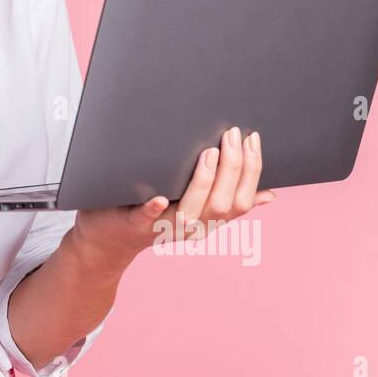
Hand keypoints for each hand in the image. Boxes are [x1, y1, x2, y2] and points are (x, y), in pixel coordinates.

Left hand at [70, 126, 274, 272]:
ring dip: (204, 183)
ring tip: (209, 153)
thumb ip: (227, 199)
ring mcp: (163, 228)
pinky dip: (153, 209)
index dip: (252, 170)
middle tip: (232, 135)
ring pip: (191, 212)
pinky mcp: (133, 225)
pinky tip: (159, 197)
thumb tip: (268, 194)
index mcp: (210, 221)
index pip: (242, 199)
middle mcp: (191, 228)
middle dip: (232, 168)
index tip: (253, 139)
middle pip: (223, 204)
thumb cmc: (154, 216)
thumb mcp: (196, 209)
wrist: (108, 241)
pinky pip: (145, 219)